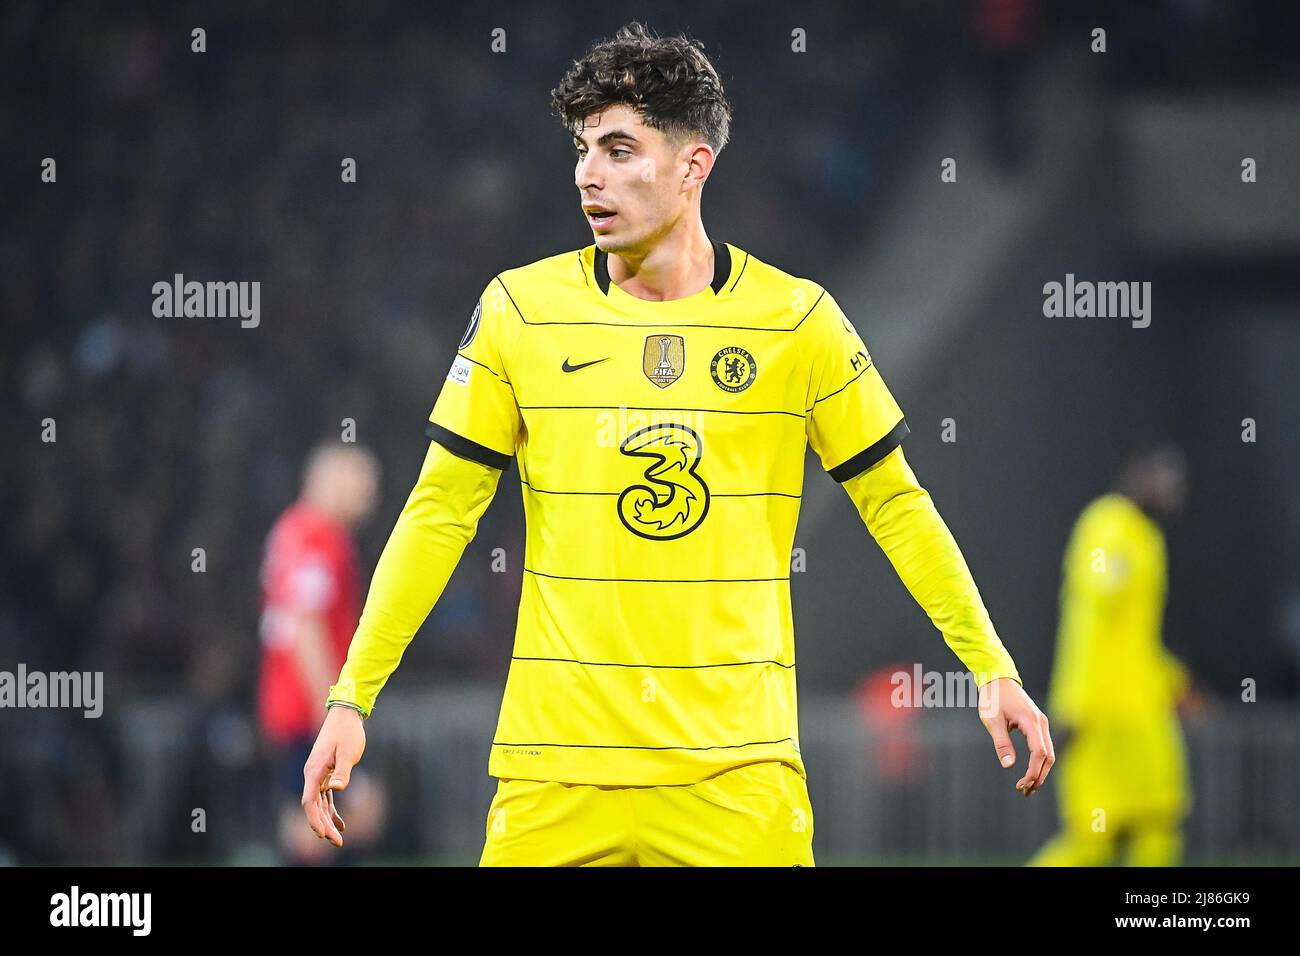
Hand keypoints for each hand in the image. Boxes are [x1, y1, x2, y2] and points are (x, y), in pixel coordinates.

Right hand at [301, 704, 366, 846]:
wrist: (346, 715)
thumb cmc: (348, 732)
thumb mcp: (349, 752)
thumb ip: (343, 771)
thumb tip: (337, 788)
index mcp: (315, 771)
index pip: (309, 801)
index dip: (314, 819)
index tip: (323, 834)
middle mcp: (312, 775)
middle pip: (314, 807)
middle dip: (323, 826)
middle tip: (338, 843)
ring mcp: (318, 775)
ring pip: (319, 804)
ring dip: (327, 821)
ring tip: (339, 839)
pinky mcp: (325, 774)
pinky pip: (325, 797)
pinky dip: (331, 810)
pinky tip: (341, 823)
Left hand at [978, 677, 1053, 796]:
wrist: (998, 679)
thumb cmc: (993, 698)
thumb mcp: (992, 720)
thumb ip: (1001, 742)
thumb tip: (1009, 765)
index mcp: (1031, 721)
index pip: (1039, 753)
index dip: (1032, 772)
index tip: (1021, 785)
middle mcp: (1041, 723)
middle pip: (1048, 756)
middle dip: (1039, 776)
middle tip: (1025, 792)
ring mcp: (1042, 723)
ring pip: (1049, 753)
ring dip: (1040, 771)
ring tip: (1028, 787)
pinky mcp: (1039, 724)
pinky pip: (1044, 746)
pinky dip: (1040, 762)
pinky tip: (1030, 772)